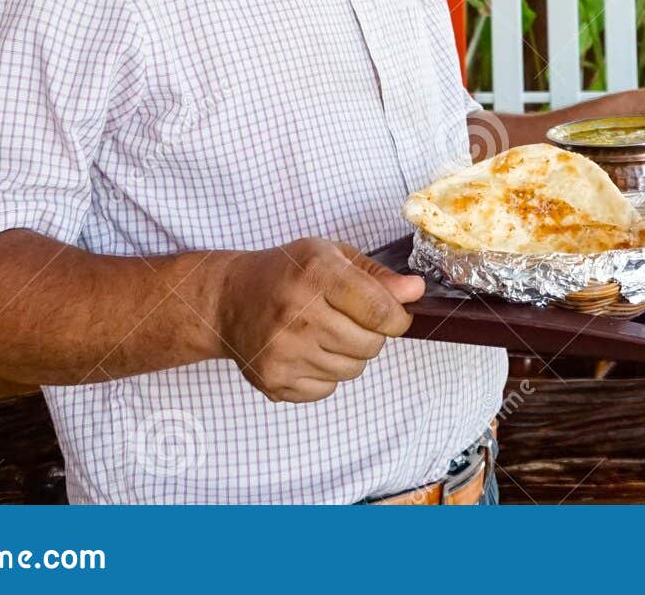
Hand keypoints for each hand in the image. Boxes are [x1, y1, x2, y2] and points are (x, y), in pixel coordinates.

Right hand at [214, 239, 423, 402]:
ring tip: (323, 332)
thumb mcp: (332, 256)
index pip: (380, 311)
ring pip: (352, 369)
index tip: (394, 314)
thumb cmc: (286, 273)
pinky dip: (325, 373)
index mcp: (316, 274)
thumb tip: (415, 291)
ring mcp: (284, 352)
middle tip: (348, 319)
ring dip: (348, 354)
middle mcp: (298, 314)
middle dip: (371, 334)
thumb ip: (378, 276)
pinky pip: (327, 388)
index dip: (398, 317)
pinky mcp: (274, 380)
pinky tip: (305, 349)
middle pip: (371, 345)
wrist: (229, 300)